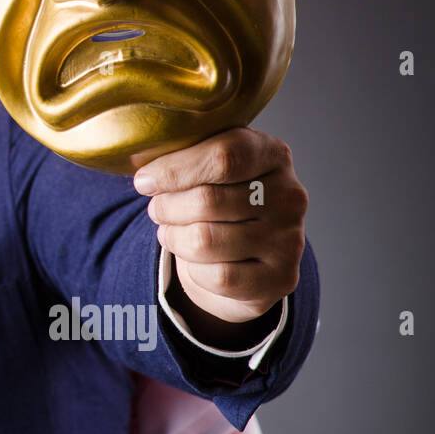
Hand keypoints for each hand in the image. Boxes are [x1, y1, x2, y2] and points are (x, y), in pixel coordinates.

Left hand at [134, 127, 307, 324]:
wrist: (247, 251)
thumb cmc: (218, 197)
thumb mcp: (205, 165)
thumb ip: (181, 157)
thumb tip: (145, 178)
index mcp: (272, 154)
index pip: (222, 156)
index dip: (173, 170)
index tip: (144, 181)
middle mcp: (290, 195)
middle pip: (207, 200)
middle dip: (166, 207)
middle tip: (157, 210)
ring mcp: (290, 239)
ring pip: (205, 241)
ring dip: (174, 238)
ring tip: (170, 232)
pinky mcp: (281, 278)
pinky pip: (218, 277)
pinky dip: (193, 270)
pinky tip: (194, 261)